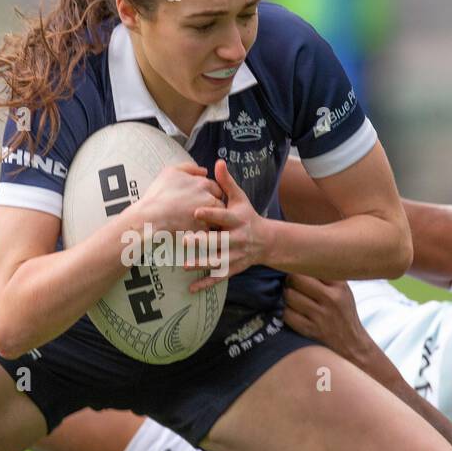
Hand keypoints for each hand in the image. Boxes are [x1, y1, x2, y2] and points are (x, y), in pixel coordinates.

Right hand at [135, 162, 223, 235]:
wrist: (149, 218)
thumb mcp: (170, 172)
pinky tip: (192, 232)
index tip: (198, 200)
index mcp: (204, 184)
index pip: (216, 189)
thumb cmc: (158, 196)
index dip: (208, 195)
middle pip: (220, 204)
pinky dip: (204, 233)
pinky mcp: (204, 232)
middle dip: (212, 208)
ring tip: (195, 223)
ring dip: (210, 221)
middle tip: (196, 212)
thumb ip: (189, 167)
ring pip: (217, 219)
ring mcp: (208, 216)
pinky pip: (210, 233)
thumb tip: (204, 171)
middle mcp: (209, 199)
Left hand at [188, 160, 269, 293]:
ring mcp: (236, 255)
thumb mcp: (240, 199)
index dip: (211, 214)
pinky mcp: (233, 268)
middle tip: (185, 240)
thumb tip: (218, 162)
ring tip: (184, 265)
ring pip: (218, 261)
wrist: (267, 241)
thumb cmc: (247, 216)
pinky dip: (205, 284)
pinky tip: (191, 288)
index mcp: (238, 220)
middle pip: (219, 241)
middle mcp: (237, 238)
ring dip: (202, 263)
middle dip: (203, 242)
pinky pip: (218, 277)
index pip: (224, 216)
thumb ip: (227, 183)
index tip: (196, 211)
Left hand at [280, 272, 374, 365]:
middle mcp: (331, 299)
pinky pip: (287, 315)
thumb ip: (325, 275)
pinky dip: (286, 312)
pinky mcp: (311, 330)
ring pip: (289, 296)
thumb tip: (299, 260)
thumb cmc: (343, 312)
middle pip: (295, 280)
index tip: (292, 267)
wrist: (351, 343)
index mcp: (339, 286)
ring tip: (291, 298)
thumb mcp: (342, 290)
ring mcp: (320, 316)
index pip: (309, 267)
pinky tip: (292, 312)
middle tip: (290, 284)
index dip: (296, 266)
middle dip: (288, 281)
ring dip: (286, 297)